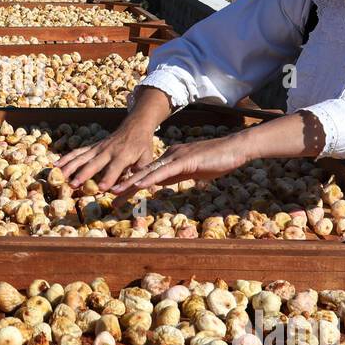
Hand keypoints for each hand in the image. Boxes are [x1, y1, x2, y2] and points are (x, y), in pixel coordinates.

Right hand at [56, 122, 157, 191]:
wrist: (135, 125)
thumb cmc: (142, 145)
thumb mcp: (147, 158)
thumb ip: (142, 172)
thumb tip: (143, 188)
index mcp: (123, 155)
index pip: (114, 168)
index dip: (108, 178)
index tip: (101, 189)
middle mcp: (108, 151)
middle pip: (93, 164)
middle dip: (82, 174)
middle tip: (73, 185)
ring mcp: (98, 148)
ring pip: (81, 157)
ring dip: (69, 167)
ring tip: (59, 176)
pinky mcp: (92, 147)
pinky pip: (77, 152)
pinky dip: (66, 158)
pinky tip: (55, 165)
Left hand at [110, 135, 247, 196]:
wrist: (236, 148)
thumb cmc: (218, 160)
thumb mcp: (192, 171)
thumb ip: (175, 176)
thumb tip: (159, 184)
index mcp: (170, 158)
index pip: (147, 174)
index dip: (130, 184)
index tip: (117, 195)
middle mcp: (169, 156)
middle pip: (142, 172)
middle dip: (124, 185)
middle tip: (108, 196)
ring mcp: (176, 157)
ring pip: (149, 172)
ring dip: (130, 183)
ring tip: (114, 191)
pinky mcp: (185, 161)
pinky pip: (164, 172)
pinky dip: (150, 179)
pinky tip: (138, 185)